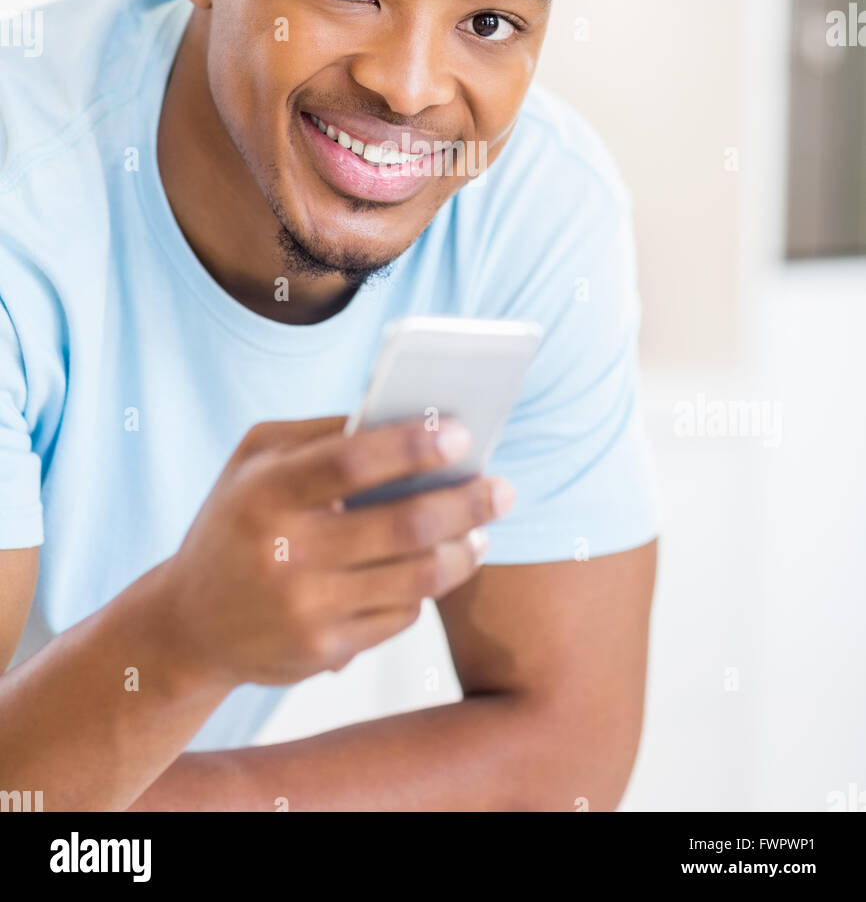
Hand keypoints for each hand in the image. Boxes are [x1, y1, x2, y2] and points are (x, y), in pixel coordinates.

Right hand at [161, 415, 514, 690]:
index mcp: (265, 493)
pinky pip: (400, 616)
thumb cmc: (236, 521)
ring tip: (482, 530)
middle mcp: (283, 553)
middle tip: (502, 488)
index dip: (412, 445)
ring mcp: (305, 609)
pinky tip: (436, 567)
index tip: (462, 434)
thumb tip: (403, 416)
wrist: (187, 626)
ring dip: (462, 551)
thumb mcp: (253, 461)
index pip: (351, 461)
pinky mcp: (323, 652)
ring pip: (415, 579)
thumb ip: (320, 433)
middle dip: (465, 503)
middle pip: (402, 526)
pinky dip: (426, 588)